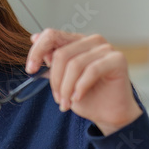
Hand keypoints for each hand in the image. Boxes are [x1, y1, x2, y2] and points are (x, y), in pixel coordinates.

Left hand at [26, 29, 141, 135]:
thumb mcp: (62, 78)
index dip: (37, 51)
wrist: (108, 114)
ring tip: (66, 103)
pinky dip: (81, 87)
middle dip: (55, 80)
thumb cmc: (86, 96)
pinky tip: (77, 98)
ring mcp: (105, 48)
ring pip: (75, 64)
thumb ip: (51, 59)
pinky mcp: (117, 59)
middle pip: (61, 53)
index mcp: (76, 41)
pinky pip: (92, 70)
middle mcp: (91, 40)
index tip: (30, 69)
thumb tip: (34, 37)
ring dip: (67, 88)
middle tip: (58, 99)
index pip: (51, 35)